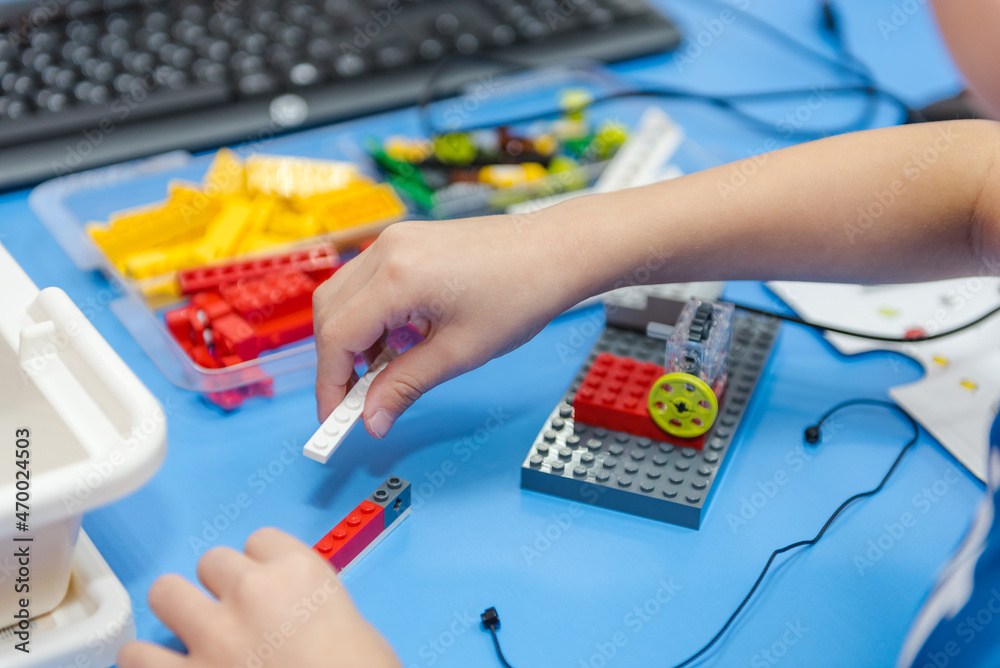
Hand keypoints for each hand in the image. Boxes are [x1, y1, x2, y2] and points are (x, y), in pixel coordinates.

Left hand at [117, 528, 401, 667]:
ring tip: (189, 633)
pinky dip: (145, 661)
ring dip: (177, 611)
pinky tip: (160, 667)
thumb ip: (314, 609)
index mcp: (301, 574)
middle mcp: (254, 593)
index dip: (262, 564)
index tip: (265, 582)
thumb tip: (298, 619)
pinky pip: (137, 654)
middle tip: (231, 612)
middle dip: (219, 585)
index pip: (262, 540)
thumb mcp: (355, 628)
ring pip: (167, 591)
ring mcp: (214, 635)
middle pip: (212, 560)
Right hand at [313, 214, 583, 436]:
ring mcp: (395, 240)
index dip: (330, 384)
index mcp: (397, 276)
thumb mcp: (460, 352)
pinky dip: (369, 317)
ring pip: (343, 296)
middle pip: (329, 314)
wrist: (556, 251)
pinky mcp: (406, 241)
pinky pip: (367, 282)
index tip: (335, 417)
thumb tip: (372, 419)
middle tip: (355, 403)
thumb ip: (406, 385)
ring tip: (383, 374)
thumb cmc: (521, 294)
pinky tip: (397, 343)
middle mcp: (387, 250)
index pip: (336, 337)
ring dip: (351, 339)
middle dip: (335, 362)